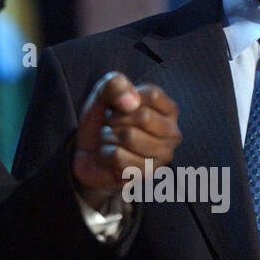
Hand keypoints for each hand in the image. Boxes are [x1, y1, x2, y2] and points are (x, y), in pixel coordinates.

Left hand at [72, 71, 181, 207]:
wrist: (87, 153)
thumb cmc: (102, 121)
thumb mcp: (102, 94)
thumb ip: (115, 84)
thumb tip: (131, 102)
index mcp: (169, 110)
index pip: (153, 95)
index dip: (126, 97)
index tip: (118, 106)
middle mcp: (173, 133)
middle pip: (144, 116)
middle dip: (116, 118)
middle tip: (112, 125)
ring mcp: (162, 156)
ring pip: (130, 136)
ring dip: (109, 136)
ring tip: (111, 140)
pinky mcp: (146, 174)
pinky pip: (118, 156)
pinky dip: (105, 153)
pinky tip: (109, 156)